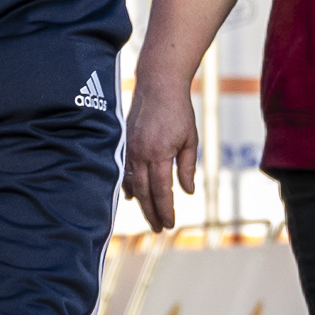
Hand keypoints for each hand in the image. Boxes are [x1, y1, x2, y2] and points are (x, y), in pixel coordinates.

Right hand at [124, 67, 203, 231]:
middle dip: (152, 213)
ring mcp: (129, 149)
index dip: (166, 210)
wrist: (157, 85)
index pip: (161, 191)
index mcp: (159, 154)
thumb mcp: (190, 139)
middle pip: (144, 193)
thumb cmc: (178, 111)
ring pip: (132, 184)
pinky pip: (124, 172)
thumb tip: (187, 192)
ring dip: (141, 203)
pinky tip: (134, 196)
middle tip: (160, 229)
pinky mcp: (123, 144)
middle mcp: (140, 154)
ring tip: (150, 216)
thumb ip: (187, 167)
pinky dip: (130, 187)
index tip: (170, 224)